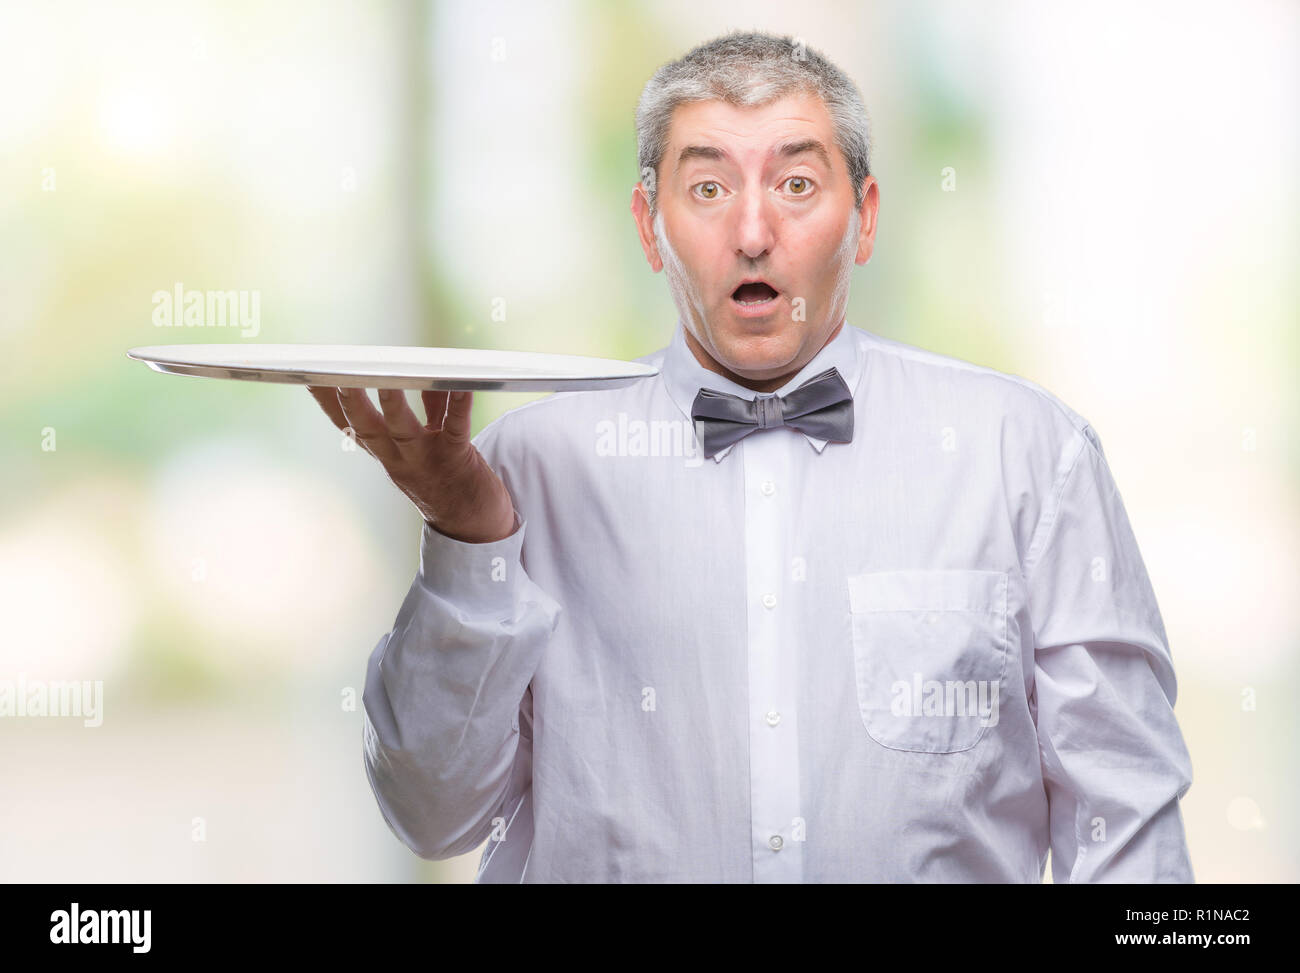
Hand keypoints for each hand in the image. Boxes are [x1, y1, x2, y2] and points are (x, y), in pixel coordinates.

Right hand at [307, 386, 516, 543]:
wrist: (475, 525)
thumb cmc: (450, 477)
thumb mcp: (430, 443)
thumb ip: (429, 408)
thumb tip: (426, 375)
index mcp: (387, 453)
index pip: (350, 425)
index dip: (328, 403)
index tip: (309, 377)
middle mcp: (400, 458)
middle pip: (368, 430)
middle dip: (351, 404)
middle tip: (338, 378)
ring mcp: (427, 459)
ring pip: (404, 431)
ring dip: (394, 406)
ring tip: (387, 381)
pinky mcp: (458, 457)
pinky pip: (456, 428)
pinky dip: (459, 406)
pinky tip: (461, 386)